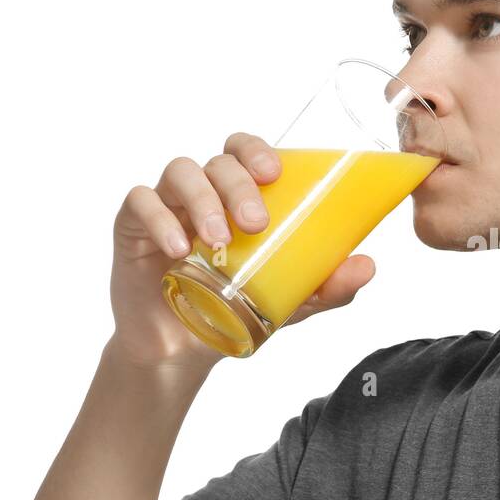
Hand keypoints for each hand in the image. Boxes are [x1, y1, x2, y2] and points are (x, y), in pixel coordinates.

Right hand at [109, 132, 376, 370]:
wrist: (185, 349)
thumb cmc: (237, 308)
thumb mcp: (291, 301)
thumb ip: (329, 285)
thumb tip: (368, 266)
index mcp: (239, 195)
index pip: (246, 151)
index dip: (258, 150)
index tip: (275, 172)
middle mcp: (204, 191)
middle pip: (219, 161)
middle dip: (239, 183)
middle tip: (257, 222)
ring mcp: (167, 204)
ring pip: (181, 171)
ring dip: (203, 200)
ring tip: (218, 240)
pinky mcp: (132, 225)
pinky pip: (140, 202)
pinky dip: (160, 219)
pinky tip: (178, 250)